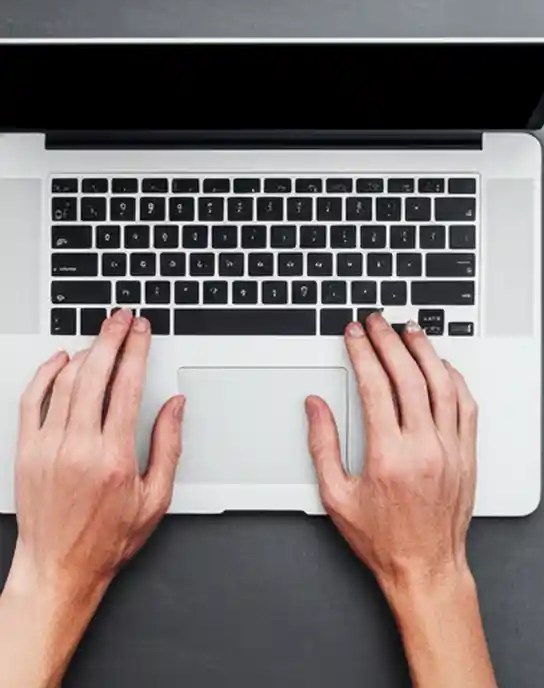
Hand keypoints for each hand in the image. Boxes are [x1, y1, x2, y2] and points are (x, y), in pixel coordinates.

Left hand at [0, 308, 184, 686]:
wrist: (59, 567)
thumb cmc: (107, 539)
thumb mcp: (156, 497)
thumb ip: (168, 446)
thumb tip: (174, 407)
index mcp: (114, 457)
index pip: (127, 387)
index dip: (136, 352)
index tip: (142, 331)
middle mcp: (78, 447)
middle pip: (95, 375)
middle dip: (111, 340)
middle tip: (121, 319)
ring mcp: (47, 447)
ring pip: (65, 383)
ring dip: (84, 352)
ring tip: (99, 336)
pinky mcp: (26, 452)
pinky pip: (32, 400)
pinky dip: (45, 375)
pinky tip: (59, 361)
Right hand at [306, 313, 493, 686]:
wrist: (425, 566)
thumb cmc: (382, 539)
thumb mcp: (336, 496)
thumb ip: (322, 445)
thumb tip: (315, 406)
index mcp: (389, 455)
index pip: (376, 386)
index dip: (363, 352)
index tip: (354, 334)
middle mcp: (424, 447)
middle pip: (409, 376)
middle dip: (390, 342)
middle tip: (377, 323)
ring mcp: (450, 449)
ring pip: (443, 384)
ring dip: (426, 352)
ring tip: (410, 331)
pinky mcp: (468, 454)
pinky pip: (466, 406)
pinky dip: (454, 380)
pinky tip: (442, 366)